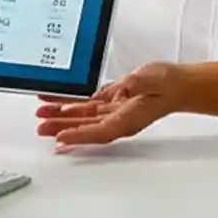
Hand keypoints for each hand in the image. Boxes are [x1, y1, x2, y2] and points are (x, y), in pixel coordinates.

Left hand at [35, 62, 182, 146]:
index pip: (100, 131)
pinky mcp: (110, 103)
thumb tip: (125, 88)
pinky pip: (86, 106)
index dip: (79, 135)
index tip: (61, 137)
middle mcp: (118, 120)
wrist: (176, 83)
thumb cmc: (168, 84)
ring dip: (62, 117)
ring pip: (82, 117)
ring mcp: (113, 112)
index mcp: (128, 120)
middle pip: (85, 127)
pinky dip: (70, 104)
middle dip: (62, 127)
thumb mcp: (155, 80)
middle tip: (41, 128)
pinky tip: (55, 102)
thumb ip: (138, 84)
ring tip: (41, 115)